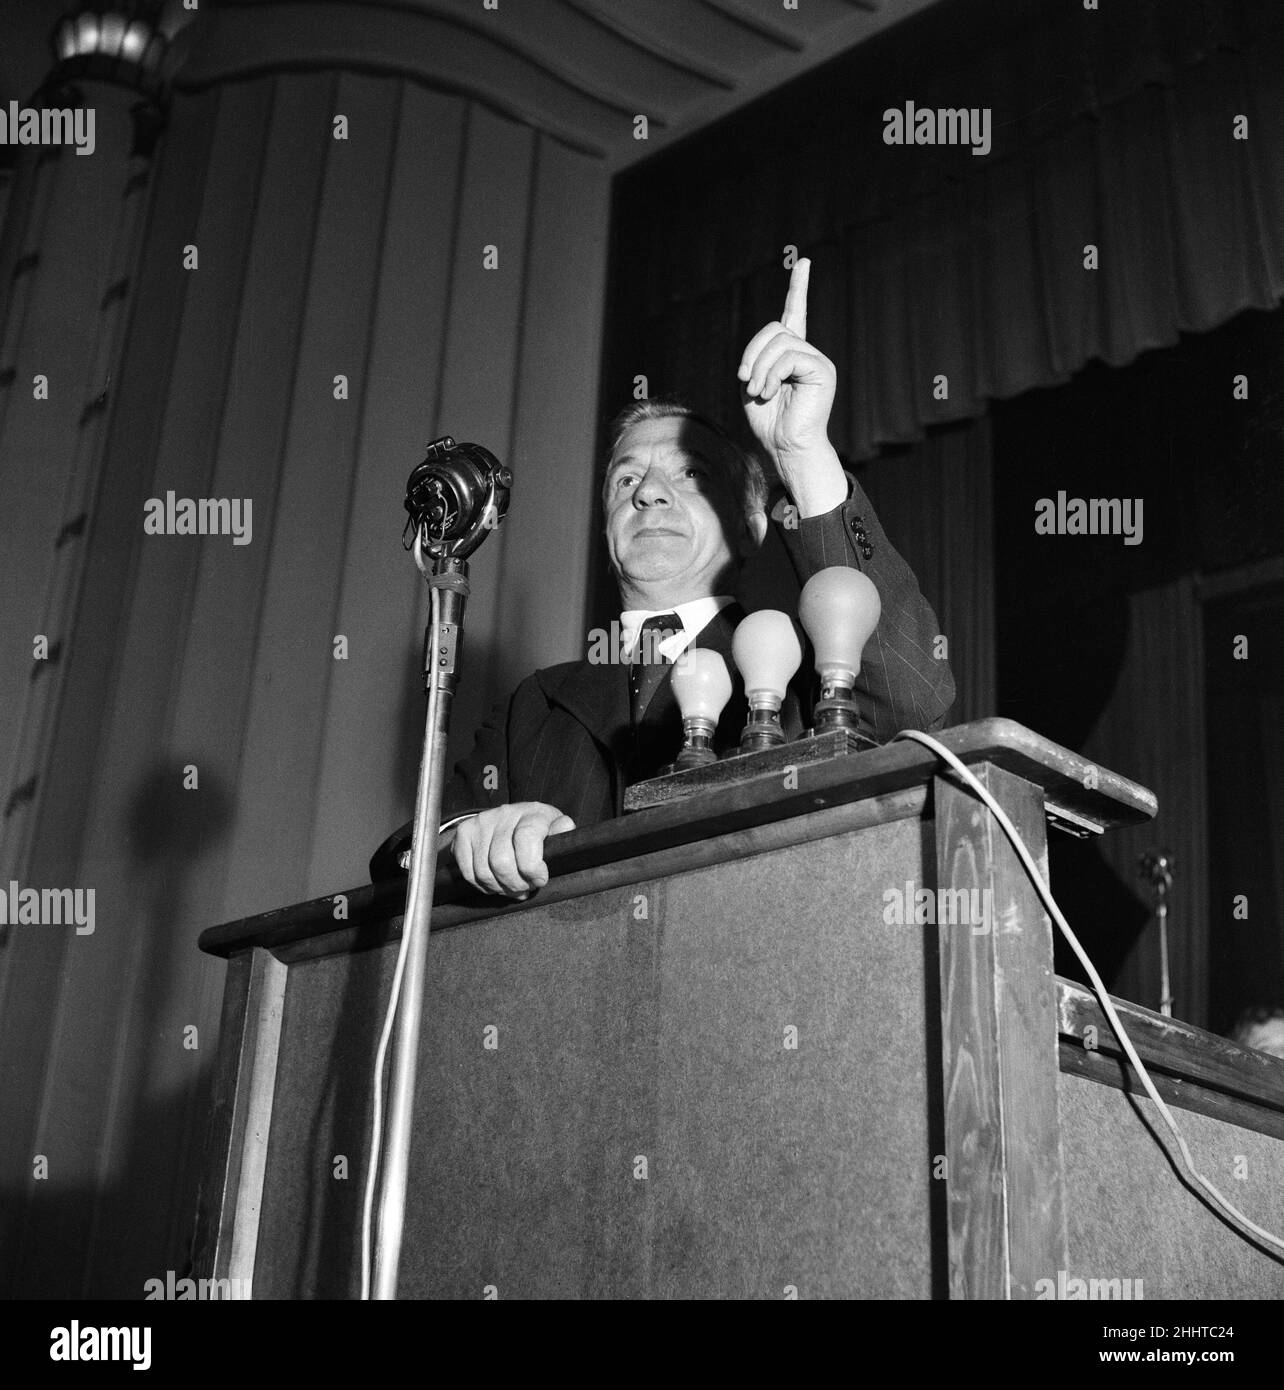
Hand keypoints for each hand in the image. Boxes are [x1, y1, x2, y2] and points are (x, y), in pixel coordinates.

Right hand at [452, 802, 575, 897]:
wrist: (509, 818)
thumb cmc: (538, 829)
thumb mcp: (556, 828)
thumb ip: (562, 831)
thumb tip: (565, 827)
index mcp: (532, 813)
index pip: (526, 840)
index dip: (532, 868)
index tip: (540, 879)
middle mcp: (504, 814)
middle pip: (501, 862)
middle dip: (516, 884)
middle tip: (525, 887)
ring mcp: (482, 822)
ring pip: (484, 871)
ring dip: (500, 888)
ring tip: (512, 887)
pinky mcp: (464, 833)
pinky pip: (469, 872)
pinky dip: (483, 886)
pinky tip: (496, 883)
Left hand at [737, 259, 844, 515]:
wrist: (786, 447)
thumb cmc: (769, 422)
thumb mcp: (753, 384)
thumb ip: (757, 358)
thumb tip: (766, 348)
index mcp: (791, 354)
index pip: (796, 313)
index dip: (798, 288)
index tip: (803, 262)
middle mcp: (807, 353)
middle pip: (775, 328)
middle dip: (752, 353)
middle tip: (746, 381)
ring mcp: (817, 360)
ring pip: (780, 341)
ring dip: (759, 367)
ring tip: (758, 391)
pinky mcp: (821, 370)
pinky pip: (789, 356)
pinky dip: (772, 373)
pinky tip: (768, 391)